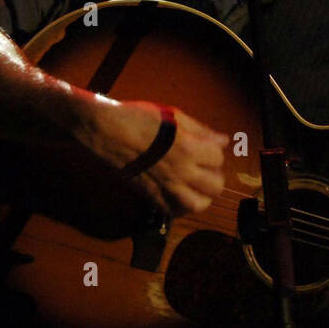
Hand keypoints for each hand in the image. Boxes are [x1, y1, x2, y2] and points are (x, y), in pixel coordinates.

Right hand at [87, 98, 228, 214]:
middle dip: (215, 176)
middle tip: (205, 168)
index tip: (206, 147)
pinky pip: (172, 212)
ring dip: (202, 196)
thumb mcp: (173, 116)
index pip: (218, 158)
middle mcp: (181, 171)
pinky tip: (178, 194)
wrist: (105, 131)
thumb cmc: (138, 117)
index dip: (215, 152)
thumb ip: (201, 130)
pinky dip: (180, 207)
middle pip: (215, 186)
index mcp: (189, 148)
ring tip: (196, 185)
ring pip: (197, 205)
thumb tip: (223, 140)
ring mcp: (165, 186)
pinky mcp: (150, 195)